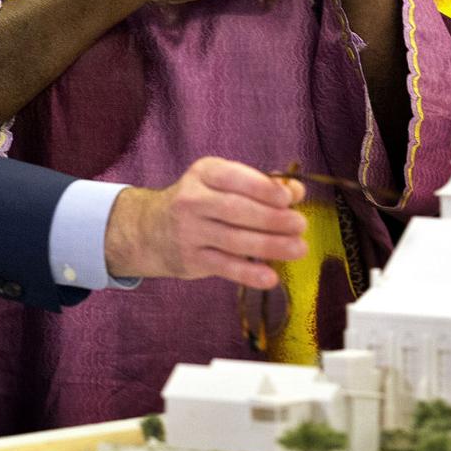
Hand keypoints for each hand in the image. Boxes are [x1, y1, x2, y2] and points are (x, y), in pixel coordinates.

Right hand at [103, 158, 307, 288]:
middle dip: (272, 219)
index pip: (233, 178)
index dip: (263, 188)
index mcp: (203, 173)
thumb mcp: (222, 184)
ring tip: (298, 248)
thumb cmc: (200, 202)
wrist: (149, 229)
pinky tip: (271, 278)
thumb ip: (260, 185)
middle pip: (236, 210)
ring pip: (233, 240)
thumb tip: (296, 192)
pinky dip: (248, 274)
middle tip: (300, 225)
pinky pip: (224, 267)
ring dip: (269, 246)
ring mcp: (188, 231)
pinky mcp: (190, 259)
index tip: (288, 198)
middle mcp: (191, 200)